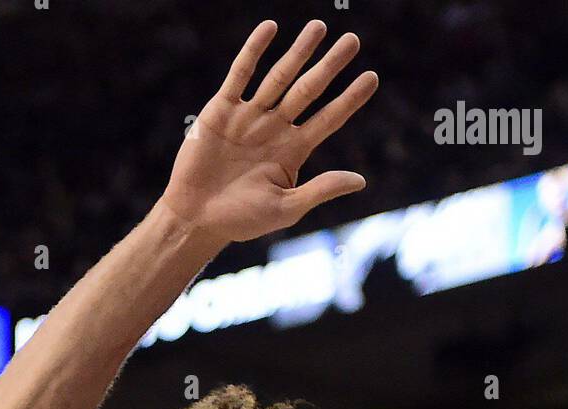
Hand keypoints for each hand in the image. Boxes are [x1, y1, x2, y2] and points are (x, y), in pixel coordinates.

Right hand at [161, 19, 377, 243]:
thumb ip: (320, 190)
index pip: (328, 119)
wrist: (195, 218)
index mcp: (293, 151)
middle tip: (353, 41)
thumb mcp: (286, 208)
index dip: (350, 99)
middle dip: (330, 66)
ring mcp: (249, 117)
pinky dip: (253, 51)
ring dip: (299, 53)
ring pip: (279, 77)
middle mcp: (275, 129)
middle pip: (308, 91)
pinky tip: (270, 29)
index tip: (372, 77)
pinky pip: (240, 75)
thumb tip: (360, 181)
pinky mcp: (221, 110)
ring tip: (319, 28)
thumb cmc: (241, 220)